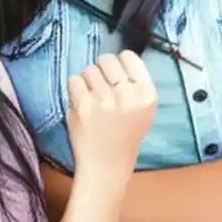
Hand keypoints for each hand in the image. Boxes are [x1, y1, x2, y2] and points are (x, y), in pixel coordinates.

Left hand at [67, 51, 157, 179]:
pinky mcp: (83, 107)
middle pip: (106, 59)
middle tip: (101, 87)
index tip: (116, 77)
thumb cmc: (125, 135)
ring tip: (93, 98)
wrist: (107, 165)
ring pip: (88, 69)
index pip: (128, 56)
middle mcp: (128, 96)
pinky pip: (74, 80)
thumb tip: (117, 56)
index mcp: (147, 95)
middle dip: (101, 70)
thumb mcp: (144, 109)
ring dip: (87, 81)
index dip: (119, 63)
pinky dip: (75, 90)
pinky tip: (82, 103)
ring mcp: (105, 101)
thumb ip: (134, 84)